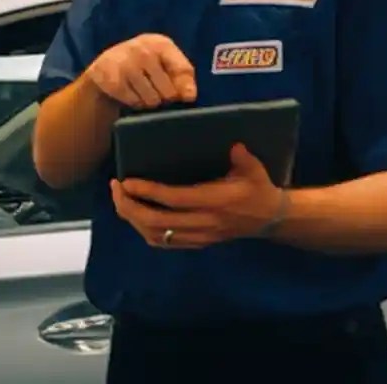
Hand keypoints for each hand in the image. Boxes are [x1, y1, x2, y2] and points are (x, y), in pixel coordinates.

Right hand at [87, 33, 195, 108]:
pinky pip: (135, 103)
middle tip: (157, 90)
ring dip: (149, 101)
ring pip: (152, 100)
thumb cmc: (145, 65)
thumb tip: (190, 96)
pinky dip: (135, 103)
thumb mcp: (165, 63)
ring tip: (142, 91)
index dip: (185, 88)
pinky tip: (130, 93)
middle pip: (169, 91)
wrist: (106, 65)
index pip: (183, 70)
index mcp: (161, 43)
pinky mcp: (113, 80)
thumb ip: (183, 76)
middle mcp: (143, 50)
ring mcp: (126, 64)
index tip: (185, 96)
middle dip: (165, 97)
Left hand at [110, 143, 284, 248]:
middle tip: (116, 188)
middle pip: (156, 222)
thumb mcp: (255, 169)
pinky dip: (144, 230)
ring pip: (155, 235)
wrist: (270, 219)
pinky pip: (163, 243)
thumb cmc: (258, 189)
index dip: (147, 192)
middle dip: (129, 206)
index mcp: (215, 202)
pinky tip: (135, 215)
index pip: (174, 200)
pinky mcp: (196, 243)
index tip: (127, 181)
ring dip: (133, 219)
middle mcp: (203, 222)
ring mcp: (198, 236)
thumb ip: (242, 157)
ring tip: (121, 199)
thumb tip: (233, 145)